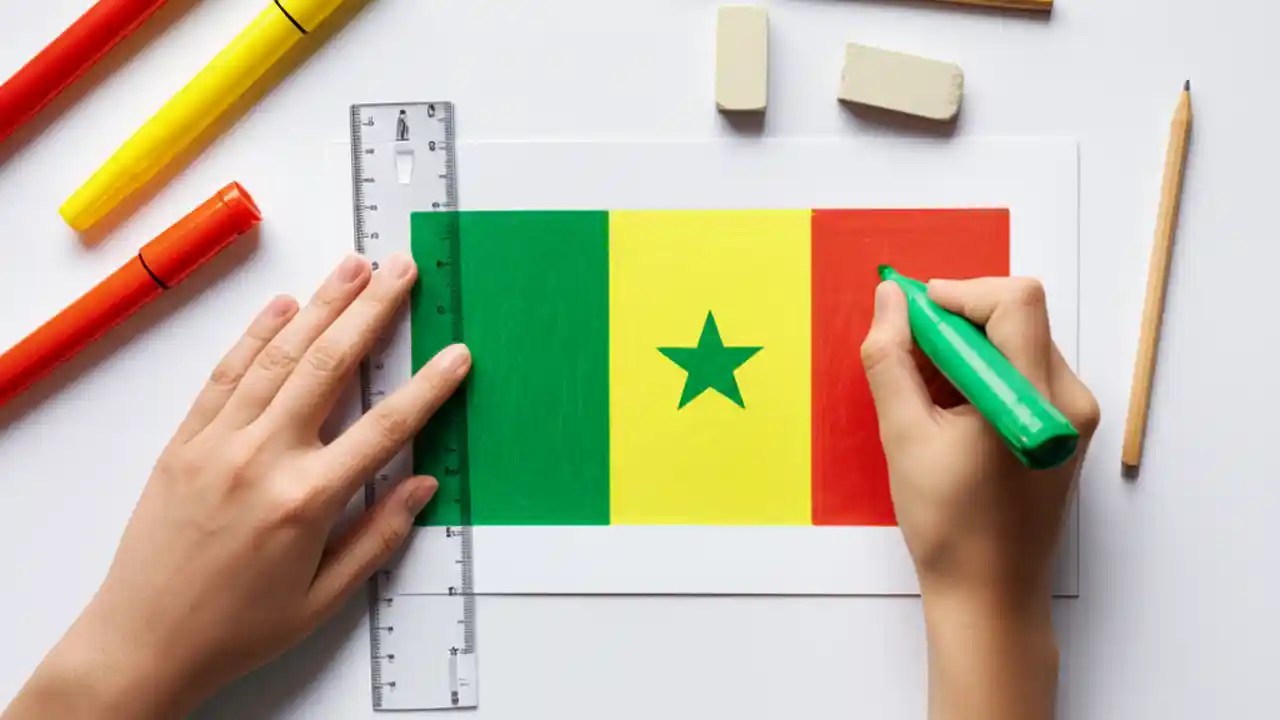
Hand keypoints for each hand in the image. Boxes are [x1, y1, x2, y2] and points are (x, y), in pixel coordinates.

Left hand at [3, 254, 469, 719]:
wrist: (142, 641)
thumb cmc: (236, 628)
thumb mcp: (323, 598)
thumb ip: (378, 536)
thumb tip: (421, 486)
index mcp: (306, 501)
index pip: (385, 427)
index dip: (428, 387)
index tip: (456, 354)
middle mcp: (262, 459)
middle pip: (330, 366)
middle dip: (372, 310)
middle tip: (400, 269)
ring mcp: (218, 443)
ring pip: (278, 357)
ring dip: (320, 305)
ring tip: (352, 268)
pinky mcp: (184, 442)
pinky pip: (225, 374)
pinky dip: (256, 335)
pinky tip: (283, 307)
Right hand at [861, 277, 1098, 719]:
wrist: (989, 594)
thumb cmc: (949, 527)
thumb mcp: (904, 437)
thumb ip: (892, 359)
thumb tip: (890, 298)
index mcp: (1036, 400)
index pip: (1015, 302)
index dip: (959, 293)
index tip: (913, 310)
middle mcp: (1067, 399)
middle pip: (1017, 317)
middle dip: (955, 321)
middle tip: (906, 350)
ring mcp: (1070, 414)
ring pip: (1015, 342)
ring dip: (963, 349)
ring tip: (922, 391)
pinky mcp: (1060, 427)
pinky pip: (1020, 371)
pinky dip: (978, 374)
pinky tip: (945, 410)